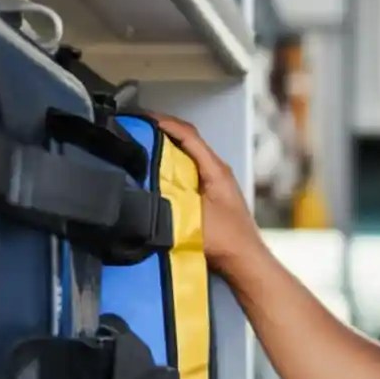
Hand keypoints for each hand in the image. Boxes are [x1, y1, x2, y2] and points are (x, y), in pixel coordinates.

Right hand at [151, 112, 263, 274]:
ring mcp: (215, 181)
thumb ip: (168, 199)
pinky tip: (155, 170)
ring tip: (140, 143)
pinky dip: (171, 163)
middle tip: (135, 127)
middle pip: (188, 140)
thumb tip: (143, 185)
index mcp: (215, 169)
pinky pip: (189, 169)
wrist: (244, 260)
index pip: (188, 135)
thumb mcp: (191, 217)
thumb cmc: (225, 240)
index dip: (164, 123)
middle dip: (162, 130)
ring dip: (166, 146)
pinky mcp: (211, 193)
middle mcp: (217, 170)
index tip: (140, 118)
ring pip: (188, 154)